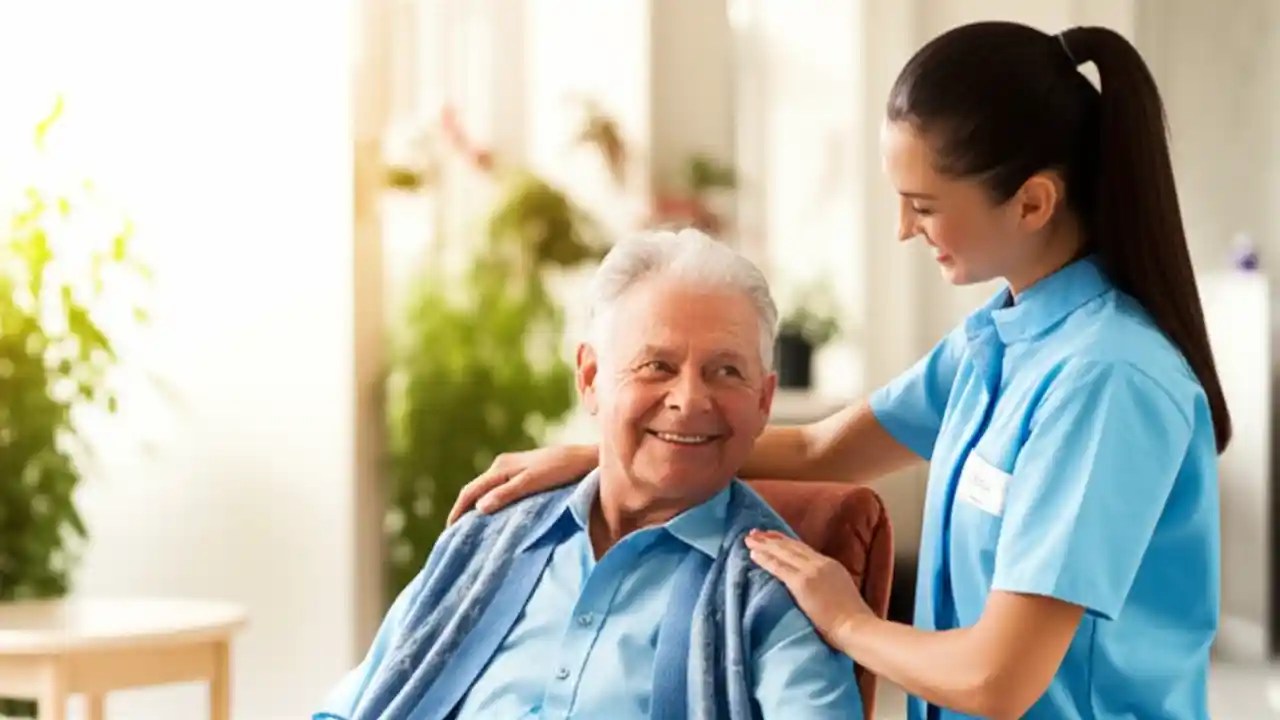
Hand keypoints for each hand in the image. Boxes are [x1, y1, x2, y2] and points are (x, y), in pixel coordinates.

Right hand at [446, 444, 598, 525]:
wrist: (588, 458)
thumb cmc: (564, 469)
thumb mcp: (535, 482)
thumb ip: (508, 493)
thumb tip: (479, 508)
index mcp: (501, 467)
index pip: (470, 492)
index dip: (457, 512)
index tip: (449, 533)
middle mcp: (503, 466)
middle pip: (475, 491)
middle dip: (463, 512)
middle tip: (456, 538)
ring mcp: (513, 470)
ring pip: (487, 492)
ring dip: (477, 509)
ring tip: (472, 533)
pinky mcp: (525, 475)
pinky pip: (500, 492)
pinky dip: (492, 506)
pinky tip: (496, 520)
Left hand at [744, 529, 874, 648]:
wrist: (856, 627)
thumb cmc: (852, 620)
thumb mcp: (840, 591)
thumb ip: (827, 584)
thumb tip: (814, 586)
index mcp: (831, 565)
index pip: (804, 548)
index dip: (786, 541)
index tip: (771, 535)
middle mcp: (821, 563)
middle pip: (791, 546)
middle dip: (772, 538)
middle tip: (754, 532)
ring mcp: (811, 571)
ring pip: (783, 553)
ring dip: (764, 545)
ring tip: (749, 539)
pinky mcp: (802, 583)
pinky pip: (779, 567)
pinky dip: (765, 559)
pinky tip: (753, 554)